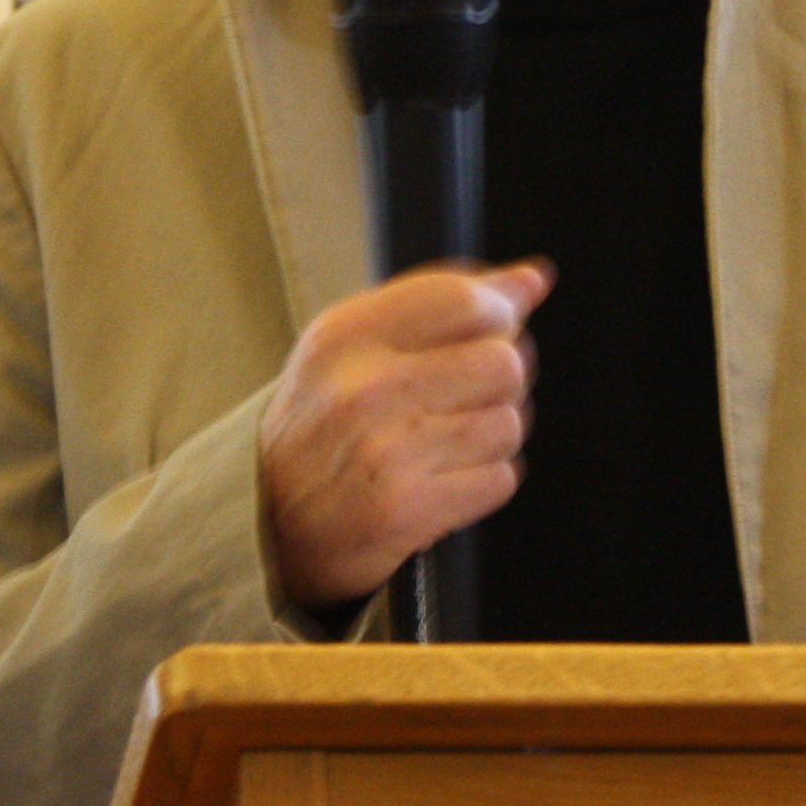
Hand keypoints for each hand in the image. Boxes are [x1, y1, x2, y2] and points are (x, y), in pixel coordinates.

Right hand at [257, 260, 551, 609]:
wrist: (272, 526)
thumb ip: (442, 303)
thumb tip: (534, 278)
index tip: (499, 327)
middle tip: (470, 395)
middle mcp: (362, 388)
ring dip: (495, 435)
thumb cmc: (324, 425)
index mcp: (345, 335)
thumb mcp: (355, 345)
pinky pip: (500, 479)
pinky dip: (485, 481)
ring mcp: (385, 452)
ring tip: (451, 442)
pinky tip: (447, 479)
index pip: (462, 299)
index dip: (501, 312)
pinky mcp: (408, 511)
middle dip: (503, 380)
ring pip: (508, 423)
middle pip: (502, 361)